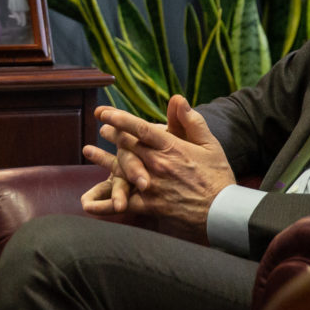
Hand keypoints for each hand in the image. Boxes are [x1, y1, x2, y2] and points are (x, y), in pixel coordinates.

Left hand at [81, 95, 235, 244]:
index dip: (119, 119)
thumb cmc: (218, 176)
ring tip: (89, 151)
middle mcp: (157, 164)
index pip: (139, 128)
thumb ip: (191, 121)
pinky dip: (104, 205)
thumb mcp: (210, 144)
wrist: (222, 211)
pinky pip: (123, 204)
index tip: (104, 113)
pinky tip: (87, 204)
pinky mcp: (149, 205)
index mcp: (170, 147)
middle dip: (113, 135)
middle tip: (103, 129)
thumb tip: (177, 98)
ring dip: (103, 160)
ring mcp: (151, 185)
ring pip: (120, 170)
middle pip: (127, 146)